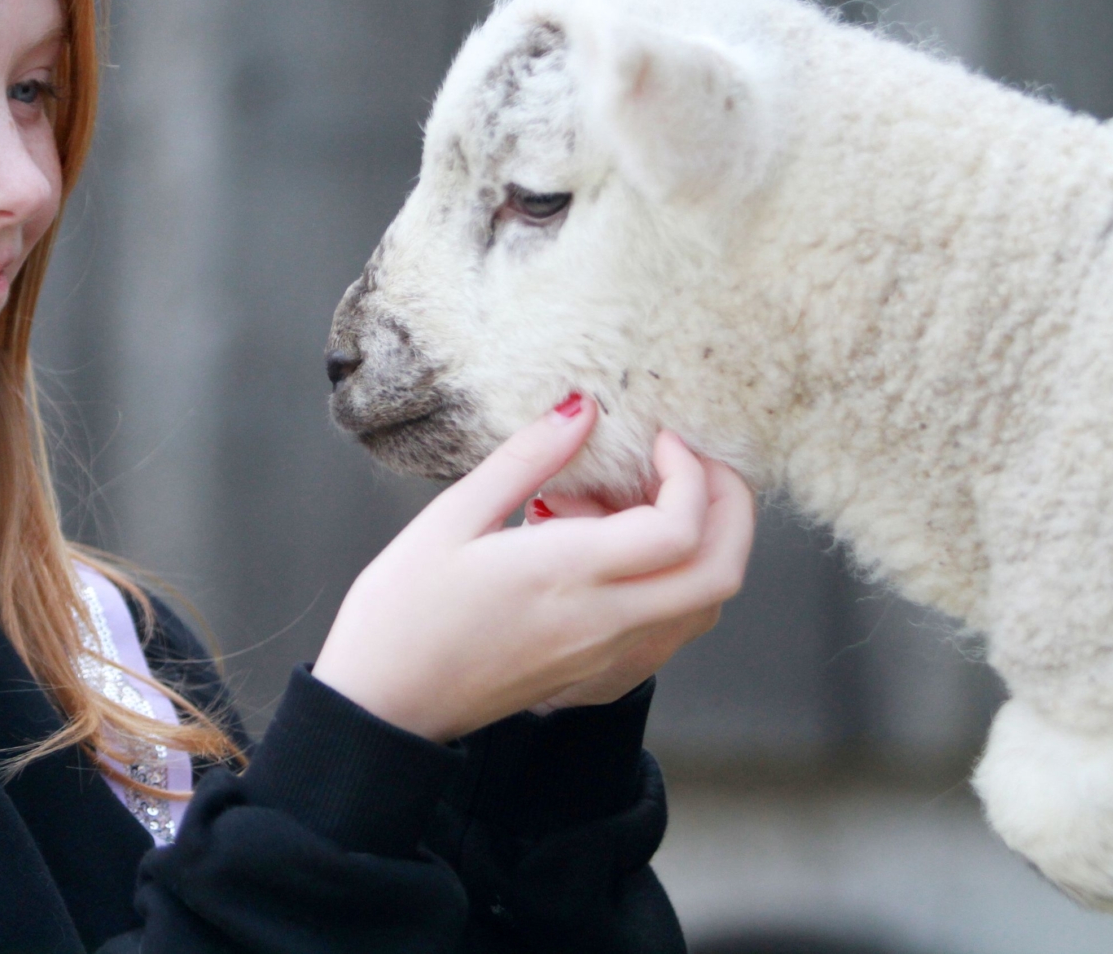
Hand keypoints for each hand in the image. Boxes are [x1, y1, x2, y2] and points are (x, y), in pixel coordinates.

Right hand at [312, 397, 754, 741]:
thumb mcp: (451, 517)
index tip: (658, 437)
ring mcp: (608, 659)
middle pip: (722, 572)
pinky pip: (670, 631)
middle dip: (728, 506)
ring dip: (697, 544)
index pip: (681, 528)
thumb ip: (527, 459)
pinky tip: (606, 553)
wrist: (383, 704)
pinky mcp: (601, 680)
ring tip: (625, 503)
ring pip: (705, 604)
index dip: (691, 472)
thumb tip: (582, 407)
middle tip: (687, 462)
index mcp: (567, 576)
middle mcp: (604, 624)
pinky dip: (669, 582)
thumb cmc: (403, 610)